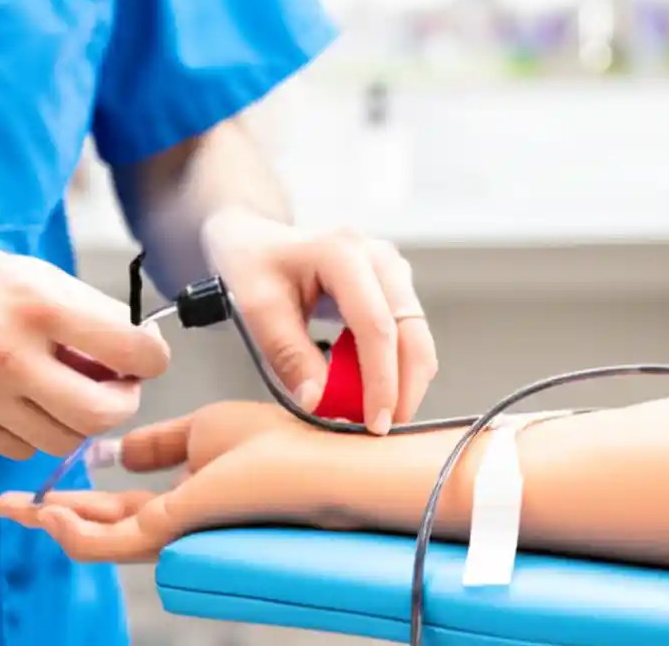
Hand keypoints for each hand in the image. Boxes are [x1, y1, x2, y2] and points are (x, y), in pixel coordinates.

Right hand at [0, 235, 169, 459]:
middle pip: (104, 414)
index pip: (131, 351)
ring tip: (63, 390)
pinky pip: (21, 449)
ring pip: (65, 441)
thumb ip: (84, 312)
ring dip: (77, 421)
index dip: (151, 358)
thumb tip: (133, 350)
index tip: (145, 356)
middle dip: (122, 403)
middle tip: (115, 386)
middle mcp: (12, 356)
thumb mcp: (30, 273)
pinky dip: (33, 431)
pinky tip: (20, 400)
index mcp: (39, 306)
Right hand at [0, 402, 304, 560]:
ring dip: (52, 526)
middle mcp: (178, 522)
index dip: (80, 495)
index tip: (47, 485)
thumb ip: (161, 445)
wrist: (322, 465)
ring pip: (101, 540)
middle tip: (7, 507)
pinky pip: (114, 542)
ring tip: (14, 510)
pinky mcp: (176, 531)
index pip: (121, 504)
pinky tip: (48, 516)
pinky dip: (75, 533)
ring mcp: (175, 532)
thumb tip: (121, 449)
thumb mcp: (206, 429)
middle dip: (50, 516)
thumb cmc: (284, 444)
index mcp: (187, 496)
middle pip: (101, 525)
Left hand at [202, 208, 436, 433]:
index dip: (381, 380)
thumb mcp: (256, 307)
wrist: (255, 238)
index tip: (374, 424)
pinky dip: (395, 367)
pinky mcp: (394, 285)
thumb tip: (318, 402)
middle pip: (411, 331)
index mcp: (342, 253)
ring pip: (417, 335)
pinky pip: (408, 333)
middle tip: (384, 431)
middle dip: (404, 387)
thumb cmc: (251, 264)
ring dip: (403, 380)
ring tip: (374, 415)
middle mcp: (378, 257)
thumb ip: (288, 354)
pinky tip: (371, 392)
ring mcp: (391, 269)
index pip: (376, 327)